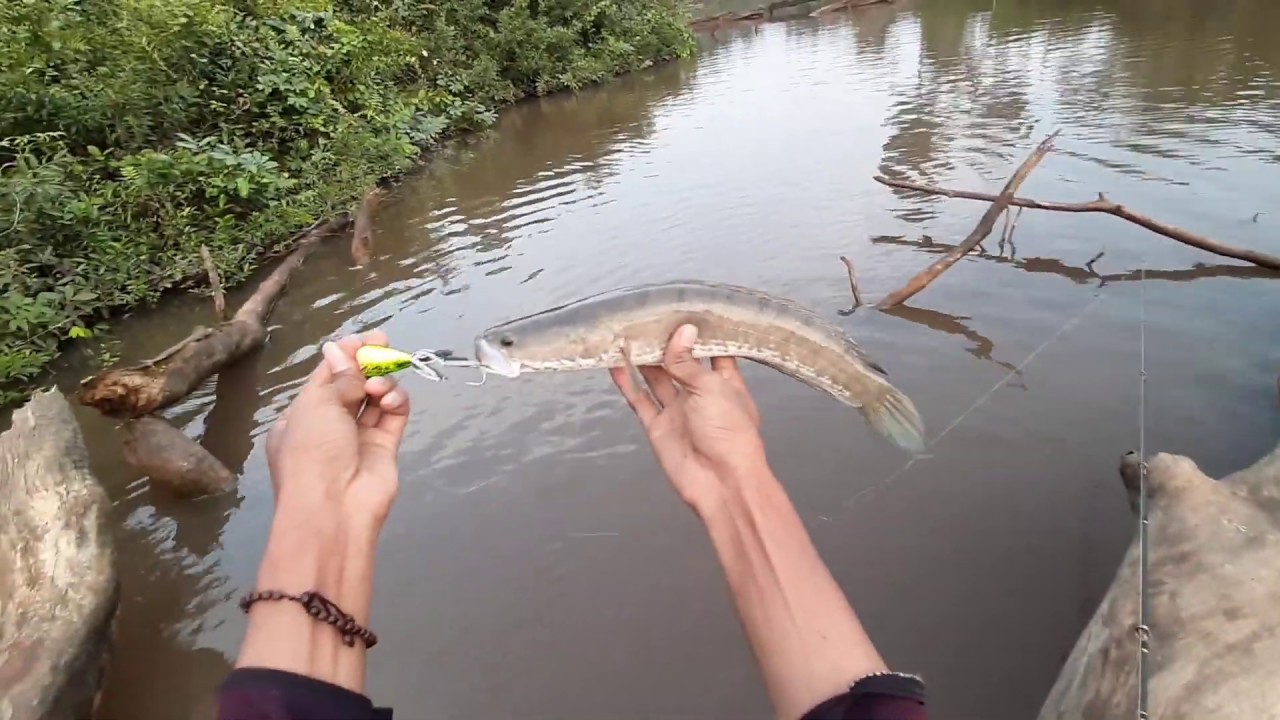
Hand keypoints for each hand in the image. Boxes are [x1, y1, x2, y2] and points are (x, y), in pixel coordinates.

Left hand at [266, 330, 409, 532]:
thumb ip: (338, 376)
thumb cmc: (312, 452)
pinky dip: (396, 402)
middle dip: (367, 363)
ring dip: (380, 383)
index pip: (326, 377)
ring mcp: (358, 438)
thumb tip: (341, 349)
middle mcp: (329, 426)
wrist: (334, 508)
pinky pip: (393, 416)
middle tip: (384, 343)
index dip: (345, 355)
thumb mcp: (316, 406)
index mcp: (301, 417)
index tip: (366, 337)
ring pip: (375, 398)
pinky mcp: (385, 448)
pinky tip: (392, 400)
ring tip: (380, 386)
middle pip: (352, 385)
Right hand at [610, 324, 768, 510]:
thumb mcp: (711, 388)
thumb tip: (682, 332)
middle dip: (665, 342)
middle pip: (679, 362)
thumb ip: (689, 361)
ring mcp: (678, 411)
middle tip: (648, 316)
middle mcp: (701, 394)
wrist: (721, 483)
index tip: (685, 310)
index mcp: (725, 382)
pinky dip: (627, 383)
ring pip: (656, 379)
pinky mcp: (658, 427)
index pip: (712, 351)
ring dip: (643, 359)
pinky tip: (615, 364)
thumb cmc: (731, 434)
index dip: (700, 333)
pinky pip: (640, 400)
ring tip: (627, 333)